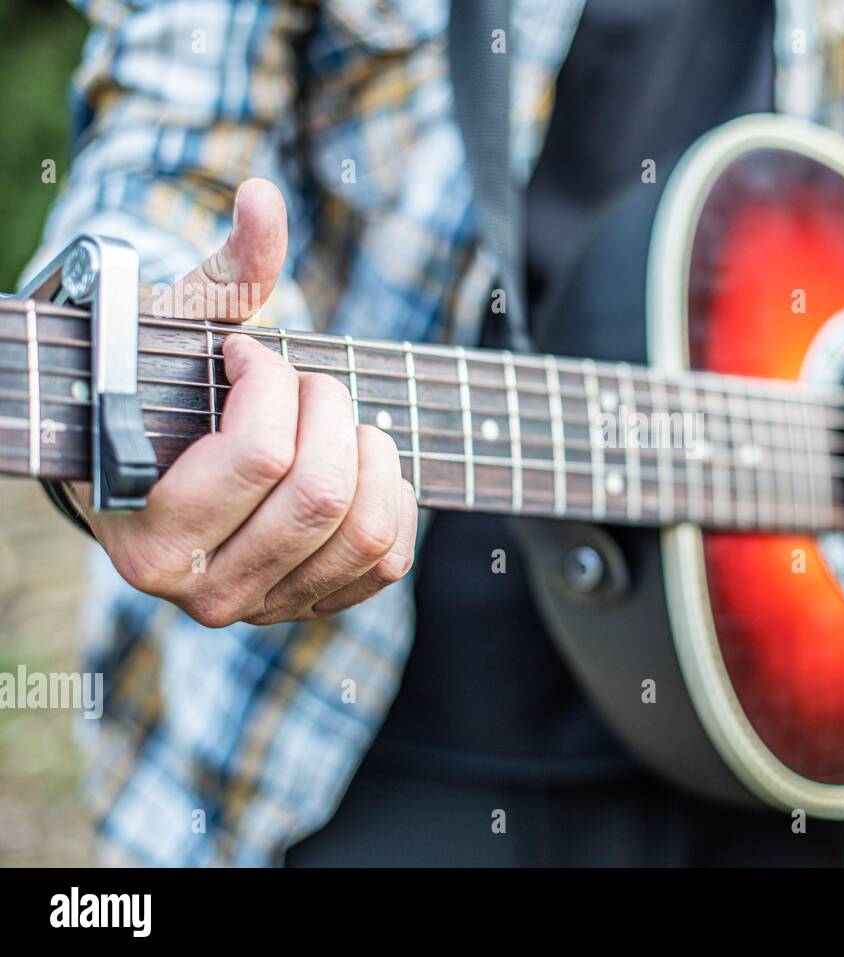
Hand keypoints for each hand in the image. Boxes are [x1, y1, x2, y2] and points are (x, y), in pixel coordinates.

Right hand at [78, 178, 417, 626]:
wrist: (151, 464)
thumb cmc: (154, 389)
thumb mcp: (172, 330)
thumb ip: (223, 268)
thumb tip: (265, 195)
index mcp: (146, 530)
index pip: (260, 454)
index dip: (276, 381)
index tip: (252, 355)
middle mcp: (199, 588)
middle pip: (321, 494)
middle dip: (328, 409)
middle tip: (305, 381)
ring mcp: (261, 606)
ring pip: (364, 531)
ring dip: (368, 452)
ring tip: (336, 420)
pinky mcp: (311, 605)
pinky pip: (388, 561)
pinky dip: (393, 500)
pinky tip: (361, 463)